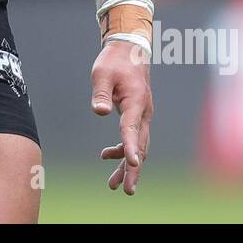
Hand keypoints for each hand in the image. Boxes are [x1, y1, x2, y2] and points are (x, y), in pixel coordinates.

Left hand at [90, 38, 152, 194]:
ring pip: (139, 145)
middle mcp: (144, 112)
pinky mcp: (137, 116)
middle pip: (141, 145)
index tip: (132, 163)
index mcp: (136, 101)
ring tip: (113, 185)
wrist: (129, 51)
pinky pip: (133, 138)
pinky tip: (106, 156)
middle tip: (126, 190)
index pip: (132, 128)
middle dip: (133, 169)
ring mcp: (143, 115)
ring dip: (127, 165)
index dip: (131, 147)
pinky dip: (122, 150)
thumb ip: (100, 93)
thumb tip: (99, 111)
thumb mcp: (102, 73)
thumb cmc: (114, 61)